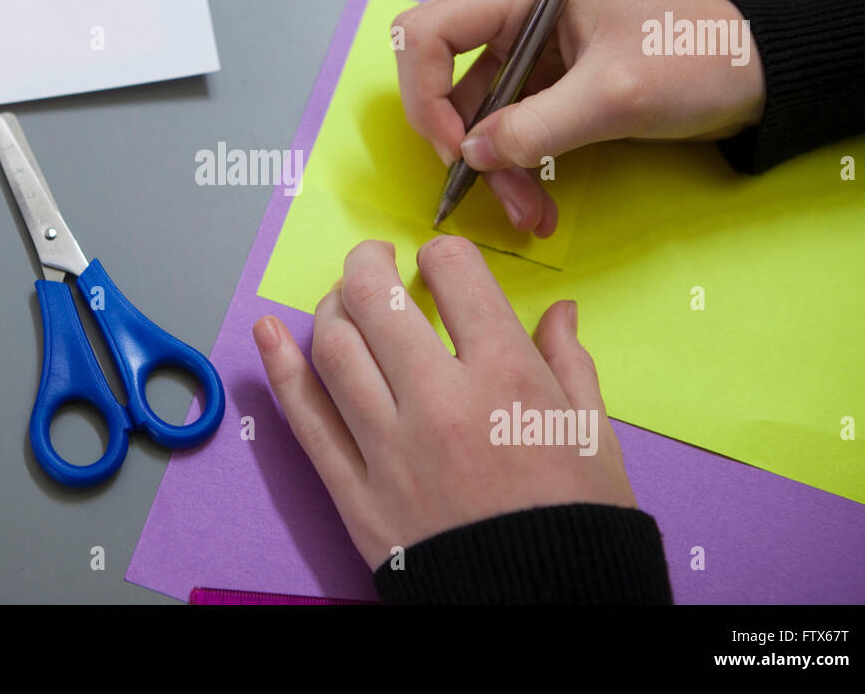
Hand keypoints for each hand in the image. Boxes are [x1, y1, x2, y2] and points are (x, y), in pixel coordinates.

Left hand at [252, 236, 636, 570]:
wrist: (543, 610)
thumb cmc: (576, 526)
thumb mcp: (595, 439)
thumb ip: (572, 365)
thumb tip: (561, 312)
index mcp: (508, 379)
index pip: (457, 274)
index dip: (447, 254)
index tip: (444, 262)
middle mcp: (440, 402)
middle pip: (378, 298)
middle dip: (371, 262)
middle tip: (375, 259)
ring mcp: (389, 447)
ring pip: (334, 347)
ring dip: (332, 306)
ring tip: (344, 297)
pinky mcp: (354, 491)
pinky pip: (305, 418)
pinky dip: (281, 368)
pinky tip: (269, 334)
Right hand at [393, 0, 765, 234]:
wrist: (757, 73)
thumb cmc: (694, 59)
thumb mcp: (614, 96)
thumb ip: (536, 127)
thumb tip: (471, 157)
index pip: (427, 33)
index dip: (425, 94)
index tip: (456, 149)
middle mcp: (513, 16)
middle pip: (443, 80)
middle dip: (460, 144)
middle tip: (491, 193)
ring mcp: (527, 52)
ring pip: (475, 117)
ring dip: (494, 170)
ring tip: (531, 215)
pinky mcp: (546, 85)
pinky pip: (507, 130)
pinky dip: (517, 170)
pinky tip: (540, 205)